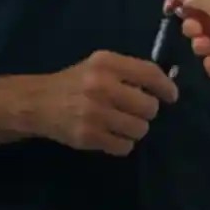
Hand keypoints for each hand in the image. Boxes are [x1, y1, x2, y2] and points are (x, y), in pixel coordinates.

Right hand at [31, 50, 178, 156]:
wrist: (38, 102)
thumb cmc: (75, 82)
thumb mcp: (98, 65)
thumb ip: (127, 71)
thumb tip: (163, 86)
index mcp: (106, 63)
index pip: (149, 73)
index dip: (166, 87)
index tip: (171, 96)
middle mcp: (101, 85)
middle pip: (149, 106)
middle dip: (147, 111)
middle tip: (136, 110)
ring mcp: (94, 113)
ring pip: (140, 129)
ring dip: (136, 129)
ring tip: (123, 124)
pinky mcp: (88, 136)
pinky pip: (124, 147)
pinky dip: (123, 144)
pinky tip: (112, 135)